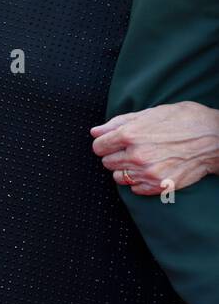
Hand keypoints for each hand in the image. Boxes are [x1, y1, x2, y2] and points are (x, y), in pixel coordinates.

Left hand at [91, 101, 218, 195]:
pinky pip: (135, 189)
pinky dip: (138, 182)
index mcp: (130, 135)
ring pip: (118, 177)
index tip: (112, 143)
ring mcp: (148, 173)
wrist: (215, 138)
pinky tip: (149, 170)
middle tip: (130, 149)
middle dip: (114, 155)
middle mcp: (136, 156)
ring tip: (141, 160)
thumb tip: (95, 131)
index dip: (104, 144)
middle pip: (107, 162)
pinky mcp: (160, 186)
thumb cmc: (183, 120)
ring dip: (125, 169)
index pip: (98, 147)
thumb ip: (117, 123)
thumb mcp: (149, 114)